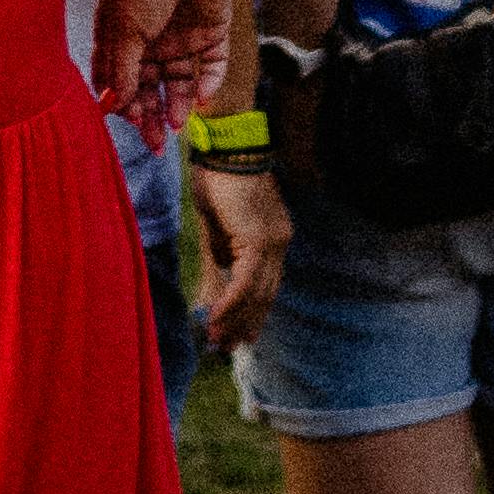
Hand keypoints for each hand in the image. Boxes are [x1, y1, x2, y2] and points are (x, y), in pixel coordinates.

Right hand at [91, 0, 227, 135]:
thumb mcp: (124, 29)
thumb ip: (122, 69)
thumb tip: (114, 105)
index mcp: (119, 35)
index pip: (117, 78)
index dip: (120, 102)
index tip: (125, 121)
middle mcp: (149, 40)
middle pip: (148, 87)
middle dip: (149, 116)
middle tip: (155, 144)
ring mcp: (180, 37)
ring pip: (178, 83)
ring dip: (176, 105)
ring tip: (176, 124)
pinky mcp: (210, 34)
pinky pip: (211, 67)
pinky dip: (207, 86)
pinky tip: (201, 100)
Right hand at [189, 158, 291, 352]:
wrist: (224, 146)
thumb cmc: (216, 178)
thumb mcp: (214, 227)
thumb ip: (218, 258)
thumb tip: (214, 291)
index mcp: (273, 237)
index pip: (266, 284)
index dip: (251, 311)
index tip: (238, 333)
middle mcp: (279, 242)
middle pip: (265, 294)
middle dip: (245, 323)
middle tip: (227, 347)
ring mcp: (273, 242)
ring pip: (257, 293)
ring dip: (235, 320)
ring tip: (218, 340)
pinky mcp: (259, 240)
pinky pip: (246, 282)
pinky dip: (231, 303)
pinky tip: (216, 318)